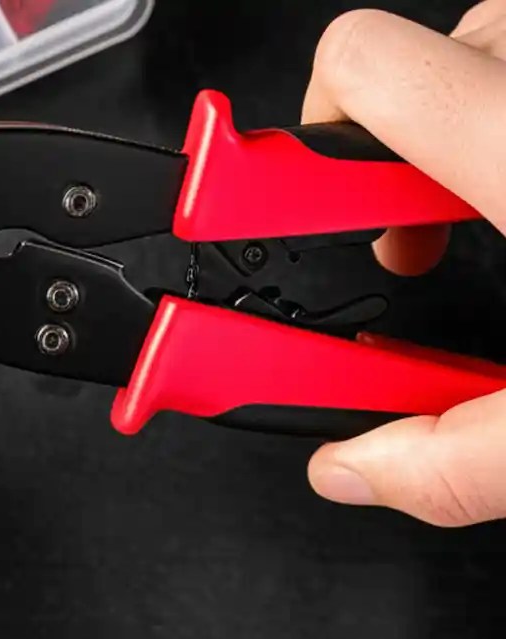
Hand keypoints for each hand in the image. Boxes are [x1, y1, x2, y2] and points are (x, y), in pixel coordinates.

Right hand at [301, 3, 505, 525]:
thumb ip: (455, 456)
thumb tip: (361, 468)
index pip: (357, 71)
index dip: (291, 143)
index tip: (267, 211)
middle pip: (421, 57)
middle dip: (386, 155)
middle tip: (406, 243)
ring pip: (500, 57)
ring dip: (467, 133)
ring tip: (483, 223)